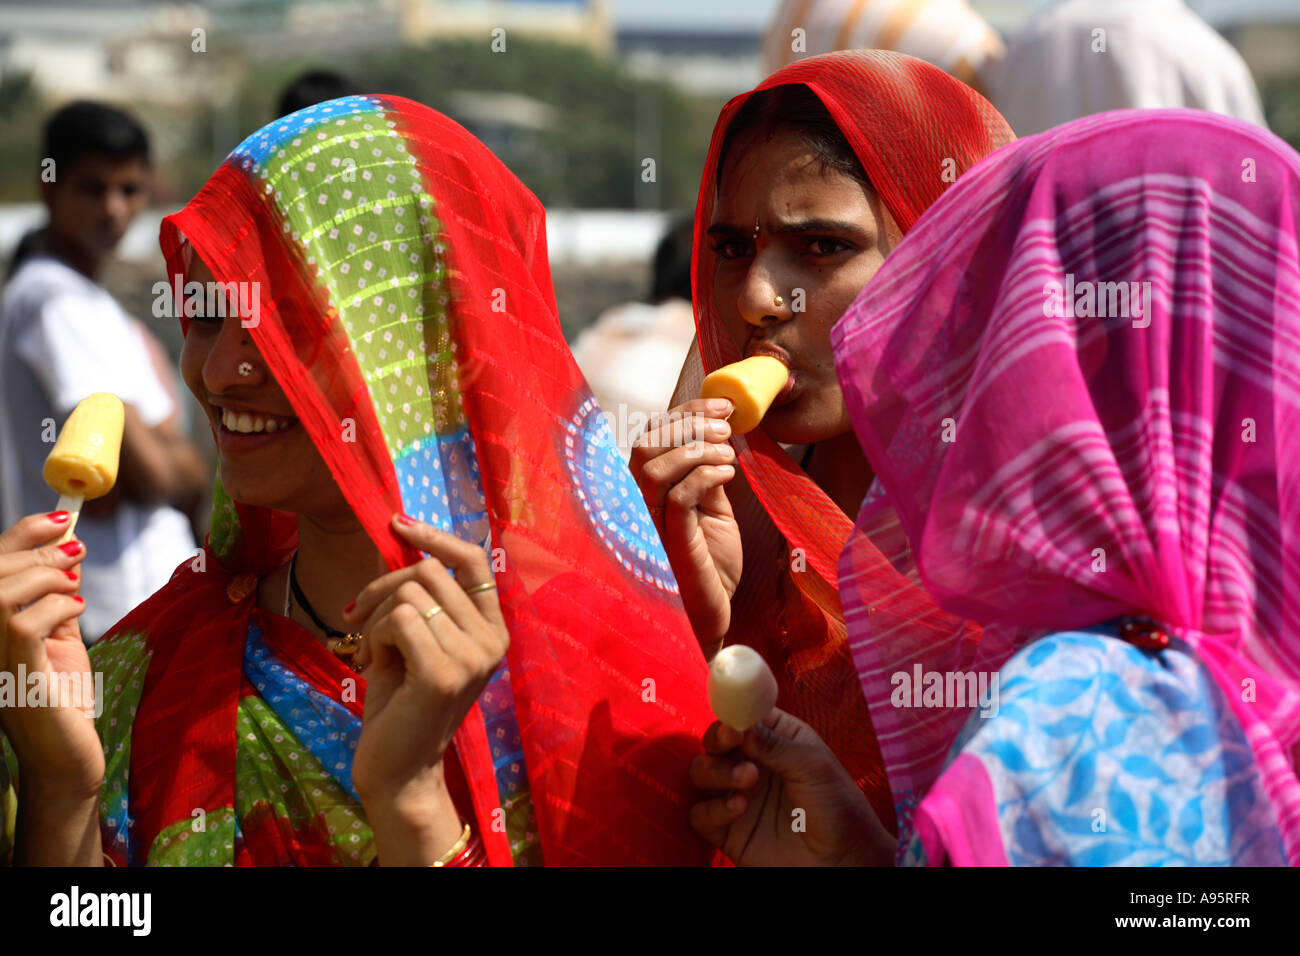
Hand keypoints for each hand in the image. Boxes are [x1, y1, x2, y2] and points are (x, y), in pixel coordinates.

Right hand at [0, 512, 101, 795]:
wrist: (67, 754)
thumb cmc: (60, 698)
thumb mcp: (56, 636)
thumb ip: (53, 596)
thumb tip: (68, 549)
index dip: (20, 534)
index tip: (59, 515)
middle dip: (36, 549)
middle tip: (75, 547)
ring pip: (1, 594)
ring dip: (45, 576)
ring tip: (73, 586)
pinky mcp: (15, 676)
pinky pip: (24, 625)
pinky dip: (54, 607)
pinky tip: (74, 611)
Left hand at [343, 514, 507, 858]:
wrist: (398, 770)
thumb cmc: (401, 703)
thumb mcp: (416, 641)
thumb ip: (422, 599)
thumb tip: (399, 539)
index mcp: (493, 629)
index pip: (474, 560)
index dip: (435, 536)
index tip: (397, 524)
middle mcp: (493, 640)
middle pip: (429, 572)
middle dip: (382, 589)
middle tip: (360, 623)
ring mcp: (473, 656)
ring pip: (410, 594)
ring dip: (376, 621)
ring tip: (373, 656)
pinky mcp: (445, 673)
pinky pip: (399, 619)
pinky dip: (374, 638)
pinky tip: (373, 666)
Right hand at [629, 398, 741, 655]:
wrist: (712, 613)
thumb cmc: (709, 564)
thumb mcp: (713, 509)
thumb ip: (706, 475)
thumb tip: (717, 435)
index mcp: (650, 490)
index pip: (652, 435)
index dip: (686, 410)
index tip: (724, 404)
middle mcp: (641, 503)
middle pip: (643, 444)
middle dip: (689, 423)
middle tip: (726, 427)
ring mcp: (650, 523)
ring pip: (653, 467)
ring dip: (697, 448)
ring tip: (729, 454)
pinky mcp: (669, 543)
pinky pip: (678, 498)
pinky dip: (705, 476)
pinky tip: (729, 474)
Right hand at [688, 708, 894, 866]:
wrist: (843, 860)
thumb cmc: (839, 806)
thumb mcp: (814, 766)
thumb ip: (775, 744)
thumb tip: (740, 725)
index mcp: (776, 740)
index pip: (742, 716)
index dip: (732, 714)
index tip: (733, 722)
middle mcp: (752, 763)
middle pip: (714, 742)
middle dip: (718, 740)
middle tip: (732, 743)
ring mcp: (737, 795)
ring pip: (701, 773)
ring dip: (716, 772)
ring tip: (747, 779)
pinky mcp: (728, 830)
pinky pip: (700, 814)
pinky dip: (713, 809)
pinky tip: (740, 808)